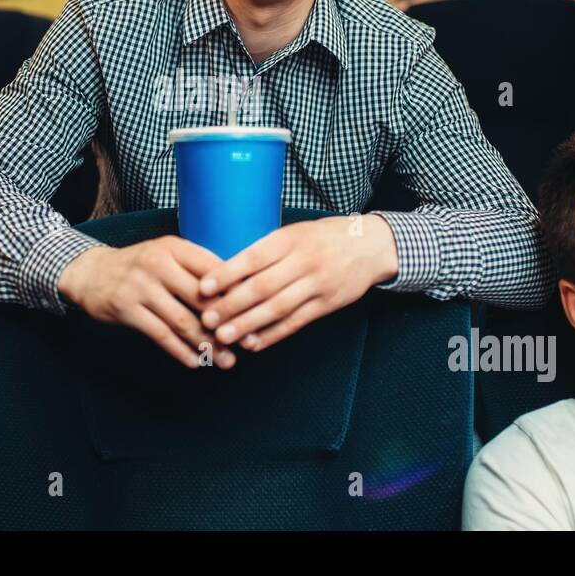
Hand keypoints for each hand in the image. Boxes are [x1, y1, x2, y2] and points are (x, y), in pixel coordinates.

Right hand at [58, 237, 236, 369]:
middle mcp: (158, 263)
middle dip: (227, 324)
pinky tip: (196, 362)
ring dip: (208, 344)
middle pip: (202, 299)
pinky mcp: (126, 308)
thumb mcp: (166, 254)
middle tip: (247, 343)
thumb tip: (240, 289)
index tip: (256, 313)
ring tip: (227, 360)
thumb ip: (197, 267)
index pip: (214, 270)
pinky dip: (181, 351)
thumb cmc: (139, 266)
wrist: (90, 272)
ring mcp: (141, 286)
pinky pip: (161, 335)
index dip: (237, 293)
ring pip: (183, 321)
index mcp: (174, 247)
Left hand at [197, 214, 398, 352]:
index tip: (204, 286)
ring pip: (277, 308)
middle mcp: (304, 261)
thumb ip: (268, 248)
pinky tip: (254, 343)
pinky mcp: (328, 304)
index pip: (254, 256)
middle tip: (207, 319)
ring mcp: (317, 284)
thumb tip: (227, 268)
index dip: (228, 273)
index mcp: (291, 239)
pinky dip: (273, 335)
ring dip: (248, 324)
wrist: (371, 246)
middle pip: (263, 286)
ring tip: (224, 336)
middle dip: (232, 305)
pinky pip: (296, 322)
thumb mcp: (296, 232)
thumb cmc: (324, 237)